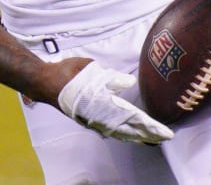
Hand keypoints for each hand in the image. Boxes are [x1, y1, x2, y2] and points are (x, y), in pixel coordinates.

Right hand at [57, 61, 173, 143]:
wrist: (46, 83)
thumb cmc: (68, 74)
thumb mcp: (90, 70)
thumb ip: (110, 78)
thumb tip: (128, 83)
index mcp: (102, 104)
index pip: (132, 117)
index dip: (148, 125)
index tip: (163, 132)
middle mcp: (99, 116)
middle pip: (129, 128)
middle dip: (147, 133)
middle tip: (164, 138)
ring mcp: (93, 120)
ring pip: (119, 132)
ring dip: (135, 136)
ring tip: (150, 139)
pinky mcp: (89, 120)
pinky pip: (110, 130)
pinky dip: (122, 134)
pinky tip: (128, 135)